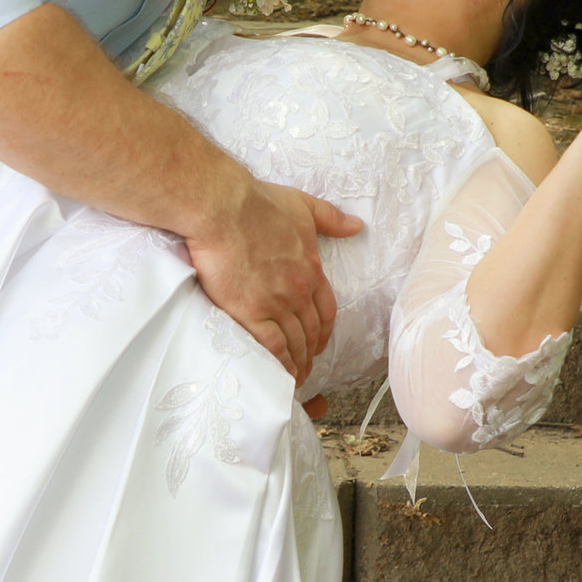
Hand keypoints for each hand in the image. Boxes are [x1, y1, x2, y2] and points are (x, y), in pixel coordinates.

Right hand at [185, 180, 364, 381]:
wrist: (224, 209)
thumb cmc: (259, 204)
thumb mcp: (303, 206)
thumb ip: (331, 219)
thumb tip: (357, 225)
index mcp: (312, 269)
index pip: (326, 310)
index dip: (324, 330)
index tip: (319, 342)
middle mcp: (298, 290)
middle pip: (311, 331)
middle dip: (311, 352)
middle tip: (307, 367)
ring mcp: (275, 303)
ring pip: (294, 342)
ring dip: (298, 363)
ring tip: (295, 377)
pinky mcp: (250, 312)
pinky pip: (272, 346)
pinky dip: (279, 363)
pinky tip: (280, 375)